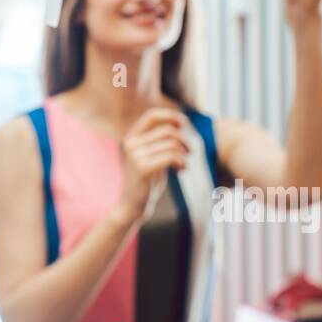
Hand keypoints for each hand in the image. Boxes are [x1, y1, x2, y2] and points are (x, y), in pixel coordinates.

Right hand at [113, 108, 190, 226]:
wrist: (132, 206)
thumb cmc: (146, 181)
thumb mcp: (150, 156)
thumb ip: (158, 141)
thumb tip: (179, 123)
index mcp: (131, 137)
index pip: (151, 116)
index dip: (169, 116)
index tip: (184, 124)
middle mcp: (131, 143)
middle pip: (167, 131)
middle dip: (184, 140)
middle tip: (190, 152)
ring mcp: (135, 155)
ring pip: (172, 144)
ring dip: (184, 153)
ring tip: (183, 164)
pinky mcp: (143, 167)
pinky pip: (171, 156)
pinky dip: (182, 162)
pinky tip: (182, 170)